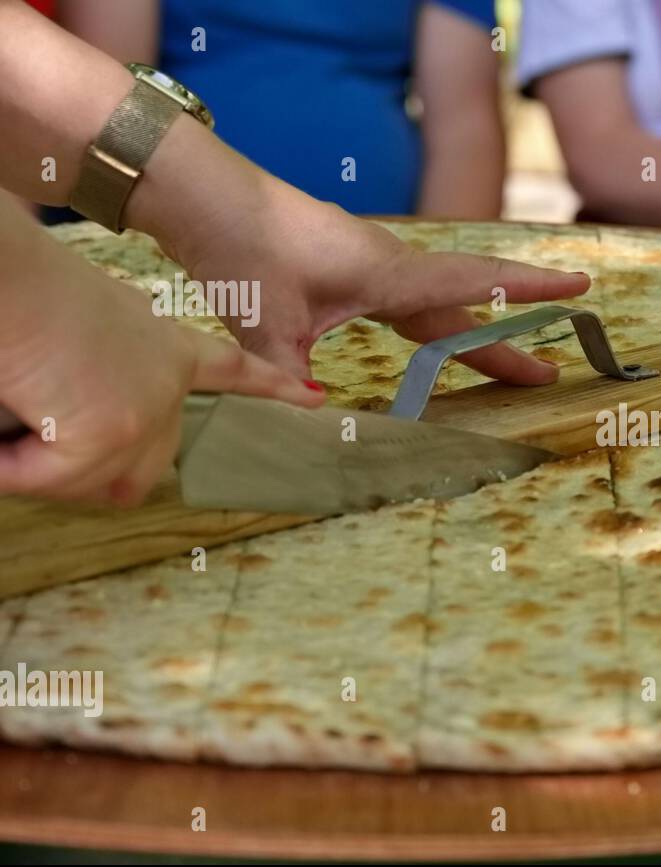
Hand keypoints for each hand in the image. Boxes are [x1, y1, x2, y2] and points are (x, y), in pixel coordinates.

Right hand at [0, 246, 323, 505]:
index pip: (232, 369)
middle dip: (87, 467)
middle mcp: (167, 380)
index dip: (271, 384)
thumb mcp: (75, 339)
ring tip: (13, 407)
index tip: (314, 396)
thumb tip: (82, 446)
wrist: (1, 275)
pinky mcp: (111, 432)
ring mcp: (145, 410)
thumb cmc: (19, 292)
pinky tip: (2, 435)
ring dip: (35, 464)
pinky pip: (47, 480)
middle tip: (37, 431)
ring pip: (88, 482)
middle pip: (144, 466)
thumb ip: (97, 384)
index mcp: (164, 344)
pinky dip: (10, 469)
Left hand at [160, 178, 590, 381]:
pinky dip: (436, 326)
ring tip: (510, 367)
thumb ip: (291, 380)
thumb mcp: (265, 324)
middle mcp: (390, 266)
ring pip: (439, 307)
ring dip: (475, 337)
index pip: (474, 283)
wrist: (200, 192)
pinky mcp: (349, 268)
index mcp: (387, 274)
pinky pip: (410, 303)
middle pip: (465, 308)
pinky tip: (437, 340)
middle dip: (509, 343)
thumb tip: (313, 424)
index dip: (529, 291)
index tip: (580, 286)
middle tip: (550, 374)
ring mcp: (371, 265)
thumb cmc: (238, 247)